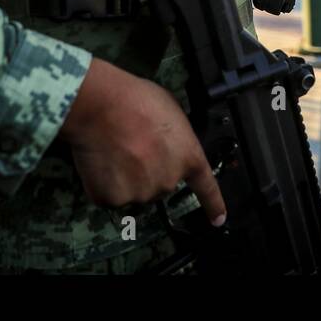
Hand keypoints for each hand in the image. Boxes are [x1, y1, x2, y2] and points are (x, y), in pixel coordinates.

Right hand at [58, 58, 225, 225]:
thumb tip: (167, 146)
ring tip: (115, 148)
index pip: (206, 188)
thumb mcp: (172, 113)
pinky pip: (110, 195)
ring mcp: (141, 193)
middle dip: (149, 170)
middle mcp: (169, 181)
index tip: (218, 220)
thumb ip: (175, 139)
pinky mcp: (113, 199)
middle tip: (133, 146)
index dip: (213, 206)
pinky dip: (104, 183)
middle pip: (160, 184)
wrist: (101, 106)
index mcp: (188, 157)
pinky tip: (101, 160)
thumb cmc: (137, 100)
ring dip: (126, 177)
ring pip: (134, 191)